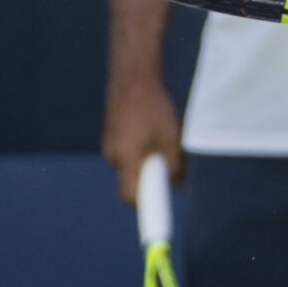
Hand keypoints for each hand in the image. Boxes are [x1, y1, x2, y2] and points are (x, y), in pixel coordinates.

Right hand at [102, 79, 184, 203]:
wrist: (132, 78)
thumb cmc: (153, 107)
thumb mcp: (171, 138)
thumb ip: (175, 166)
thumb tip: (177, 186)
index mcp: (126, 158)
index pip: (130, 196)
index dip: (145, 206)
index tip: (159, 208)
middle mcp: (113, 155)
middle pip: (132, 182)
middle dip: (151, 180)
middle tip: (170, 168)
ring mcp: (110, 144)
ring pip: (131, 165)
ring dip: (147, 162)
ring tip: (162, 141)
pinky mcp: (111, 135)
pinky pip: (127, 152)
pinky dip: (140, 150)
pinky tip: (152, 132)